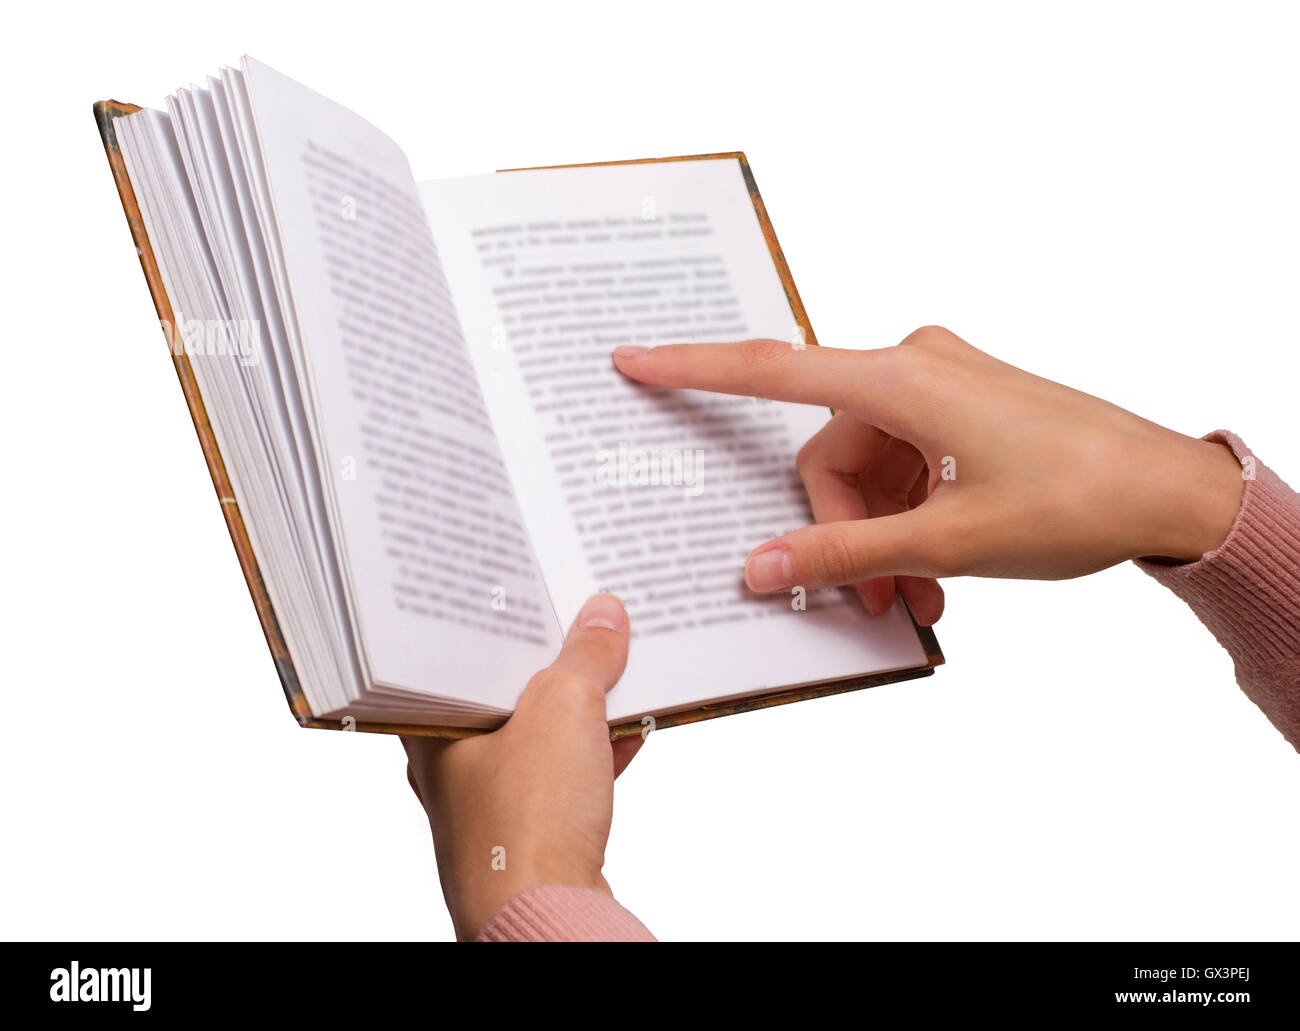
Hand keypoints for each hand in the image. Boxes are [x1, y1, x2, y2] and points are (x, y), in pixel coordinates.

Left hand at [403, 593, 642, 940]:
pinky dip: (595, 750)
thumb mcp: (563, 708)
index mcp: (433, 729)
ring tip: (617, 667)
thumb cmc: (524, 825)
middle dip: (549, 661)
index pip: (455, 656)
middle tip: (579, 620)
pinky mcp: (533, 832)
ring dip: (580, 706)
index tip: (526, 594)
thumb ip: (585, 655)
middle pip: (503, 694)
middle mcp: (452, 767)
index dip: (492, 621)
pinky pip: (565, 776)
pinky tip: (630, 728)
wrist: (546, 916)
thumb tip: (602, 616)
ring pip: (537, 736)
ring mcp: (492, 803)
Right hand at [613, 326, 1244, 620]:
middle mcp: (915, 369)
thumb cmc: (1076, 498)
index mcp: (903, 380)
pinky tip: (932, 579)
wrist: (1171, 491)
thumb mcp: (947, 541)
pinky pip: (906, 470)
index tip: (634, 360)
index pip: (773, 370)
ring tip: (911, 601)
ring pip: (868, 470)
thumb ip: (844, 553)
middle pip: (827, 455)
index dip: (694, 369)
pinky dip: (909, 523)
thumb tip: (761, 570)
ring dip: (878, 539)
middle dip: (838, 532)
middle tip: (864, 597)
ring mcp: (942, 389)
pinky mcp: (962, 413)